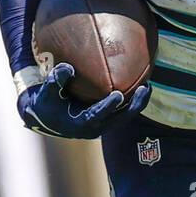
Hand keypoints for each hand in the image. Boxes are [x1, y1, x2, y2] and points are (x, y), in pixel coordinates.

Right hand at [18, 62, 151, 137]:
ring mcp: (103, 126)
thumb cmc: (47, 103)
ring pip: (125, 117)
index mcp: (79, 124)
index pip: (96, 116)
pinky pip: (124, 112)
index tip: (118, 94)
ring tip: (149, 86)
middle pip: (119, 119)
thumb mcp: (46, 93)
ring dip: (138, 103)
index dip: (108, 106)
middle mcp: (94, 128)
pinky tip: (141, 85)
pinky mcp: (107, 121)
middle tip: (145, 88)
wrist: (48, 118)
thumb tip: (67, 67)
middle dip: (134, 105)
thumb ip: (56, 80)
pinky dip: (133, 101)